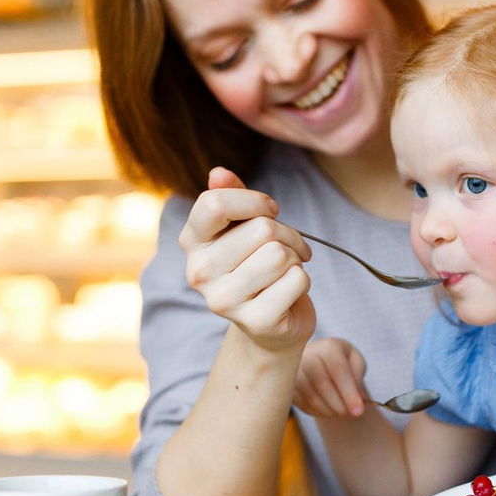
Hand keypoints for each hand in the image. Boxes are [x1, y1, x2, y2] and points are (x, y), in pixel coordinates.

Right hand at [180, 167, 314, 351]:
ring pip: (280, 254)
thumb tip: (219, 173)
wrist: (271, 323)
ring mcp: (223, 300)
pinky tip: (288, 292)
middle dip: (286, 234)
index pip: (214, 203)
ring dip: (295, 258)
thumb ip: (232, 196)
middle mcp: (198, 272)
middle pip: (262, 229)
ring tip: (285, 270)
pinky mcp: (254, 321)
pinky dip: (303, 281)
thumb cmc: (257, 264)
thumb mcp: (243, 225)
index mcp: (192, 241)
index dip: (254, 201)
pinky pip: (297, 280)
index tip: (269, 211)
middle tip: (285, 249)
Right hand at [293, 338, 370, 418]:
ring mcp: (293, 370)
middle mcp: (307, 355)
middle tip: (350, 414)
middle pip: (322, 384)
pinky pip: (302, 404)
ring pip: (310, 397)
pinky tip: (328, 410)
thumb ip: (358, 379)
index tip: (359, 411)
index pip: (338, 369)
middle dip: (339, 405)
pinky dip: (317, 412)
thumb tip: (358, 399)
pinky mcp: (287, 385)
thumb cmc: (341, 360)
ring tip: (340, 413)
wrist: (317, 359)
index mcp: (328, 347)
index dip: (349, 392)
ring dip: (329, 411)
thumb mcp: (355, 363)